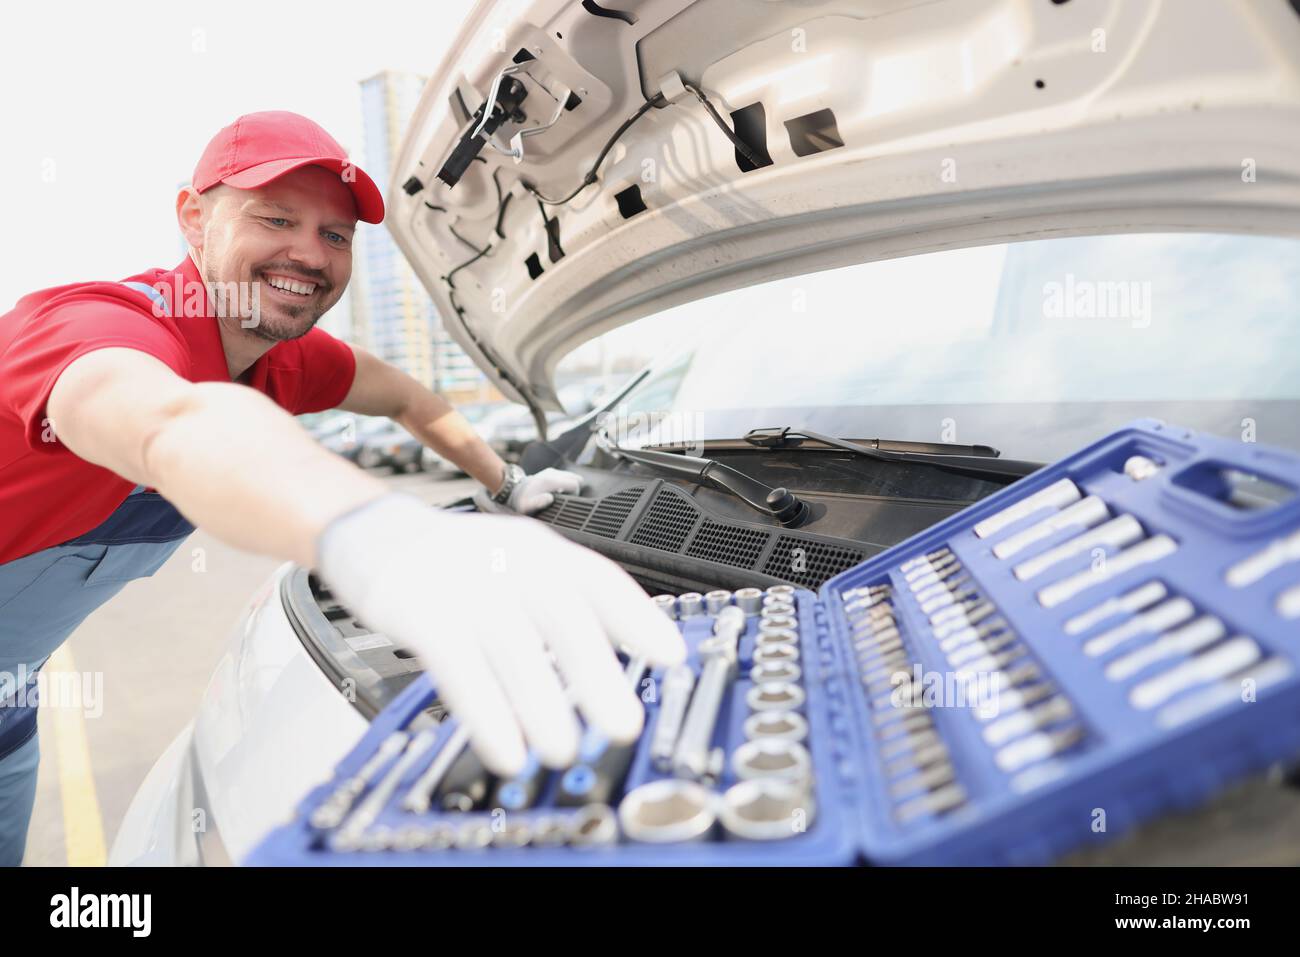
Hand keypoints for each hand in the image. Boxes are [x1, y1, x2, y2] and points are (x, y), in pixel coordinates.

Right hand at [317, 494, 686, 775]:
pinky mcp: (422, 612)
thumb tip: (607, 664)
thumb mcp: (513, 564)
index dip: (638, 618)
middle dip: (598, 676)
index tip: (669, 655)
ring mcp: (465, 585)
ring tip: (564, 749)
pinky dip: (488, 713)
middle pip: (564, 619)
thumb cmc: (452, 561)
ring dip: (543, 705)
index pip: (600, 579)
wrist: (372, 531)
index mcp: (540, 550)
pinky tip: (506, 747)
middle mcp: (509, 562)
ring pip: (515, 650)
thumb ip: (559, 604)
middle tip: (623, 723)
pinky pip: (462, 669)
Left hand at [508, 467, 582, 513]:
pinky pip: (565, 477)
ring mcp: (552, 471)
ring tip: (561, 496)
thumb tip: (549, 498)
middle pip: (577, 479)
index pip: (575, 484)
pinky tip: (557, 491)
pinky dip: (565, 483)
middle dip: (575, 490)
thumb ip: (538, 502)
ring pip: (572, 477)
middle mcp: (553, 473)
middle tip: (566, 499)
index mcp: (551, 481)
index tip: (568, 501)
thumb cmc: (522, 501)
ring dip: (570, 486)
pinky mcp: (550, 472)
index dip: (576, 494)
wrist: (514, 490)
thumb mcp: (527, 505)